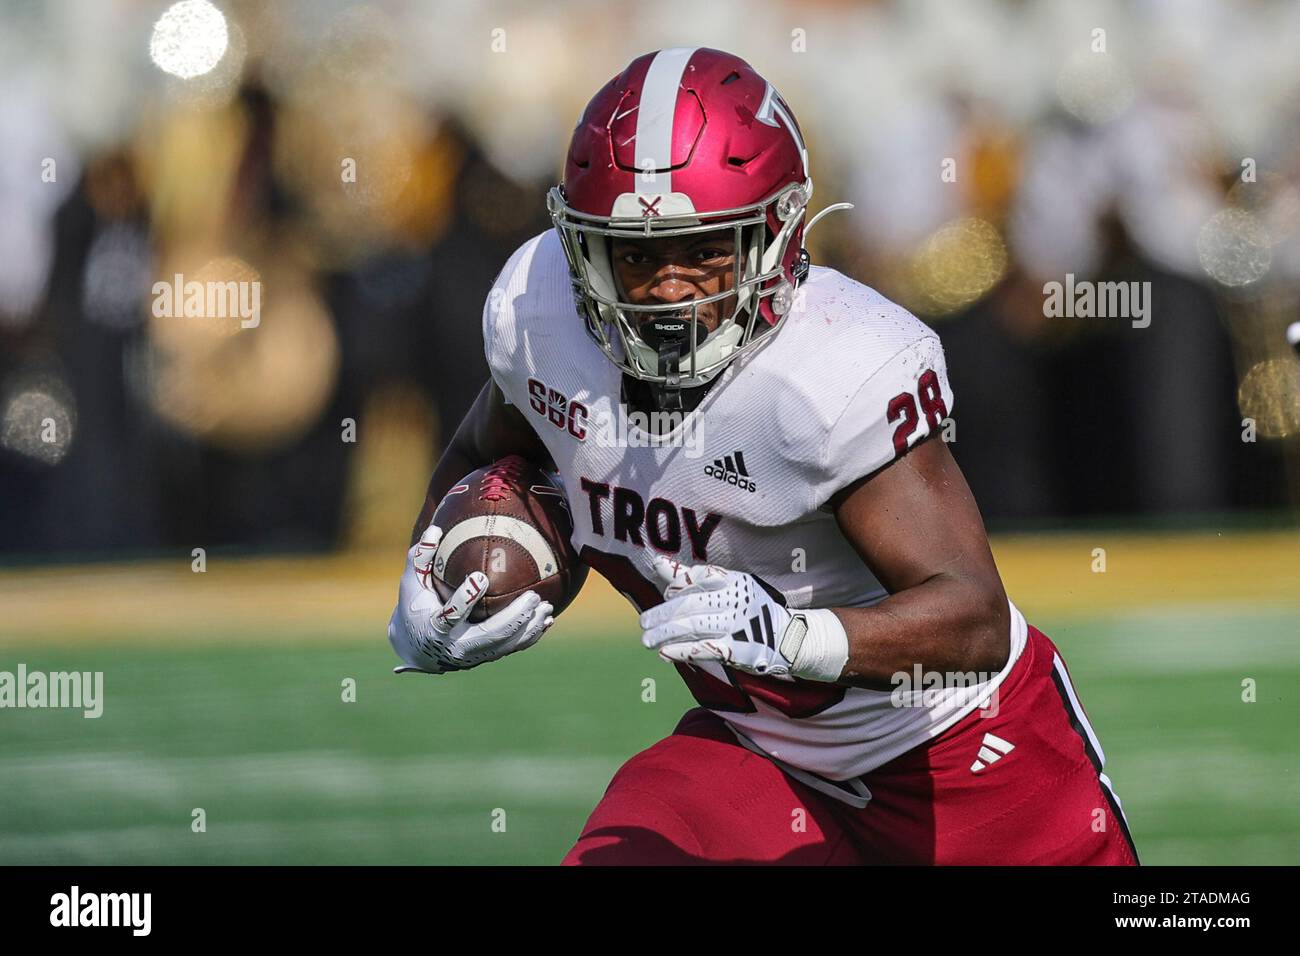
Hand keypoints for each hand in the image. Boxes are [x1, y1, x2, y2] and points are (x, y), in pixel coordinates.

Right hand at [387, 523, 553, 674]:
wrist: (417, 649)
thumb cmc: (415, 607)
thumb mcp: (412, 583)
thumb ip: (420, 557)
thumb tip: (435, 529)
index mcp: (434, 627)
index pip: (450, 615)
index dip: (466, 598)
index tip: (481, 577)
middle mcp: (455, 646)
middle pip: (488, 635)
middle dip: (513, 617)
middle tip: (532, 597)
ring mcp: (472, 656)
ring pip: (504, 644)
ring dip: (528, 627)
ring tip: (546, 606)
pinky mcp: (485, 657)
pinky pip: (511, 648)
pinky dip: (530, 636)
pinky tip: (547, 620)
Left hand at [638, 556, 799, 676]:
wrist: (789, 637)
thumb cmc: (749, 608)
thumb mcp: (727, 587)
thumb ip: (690, 577)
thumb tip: (656, 563)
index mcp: (734, 581)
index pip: (700, 577)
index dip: (679, 585)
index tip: (666, 594)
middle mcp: (737, 600)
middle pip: (691, 604)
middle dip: (663, 614)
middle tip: (643, 623)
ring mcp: (739, 625)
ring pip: (695, 626)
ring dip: (666, 633)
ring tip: (647, 639)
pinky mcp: (741, 650)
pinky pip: (706, 649)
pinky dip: (683, 651)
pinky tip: (665, 653)